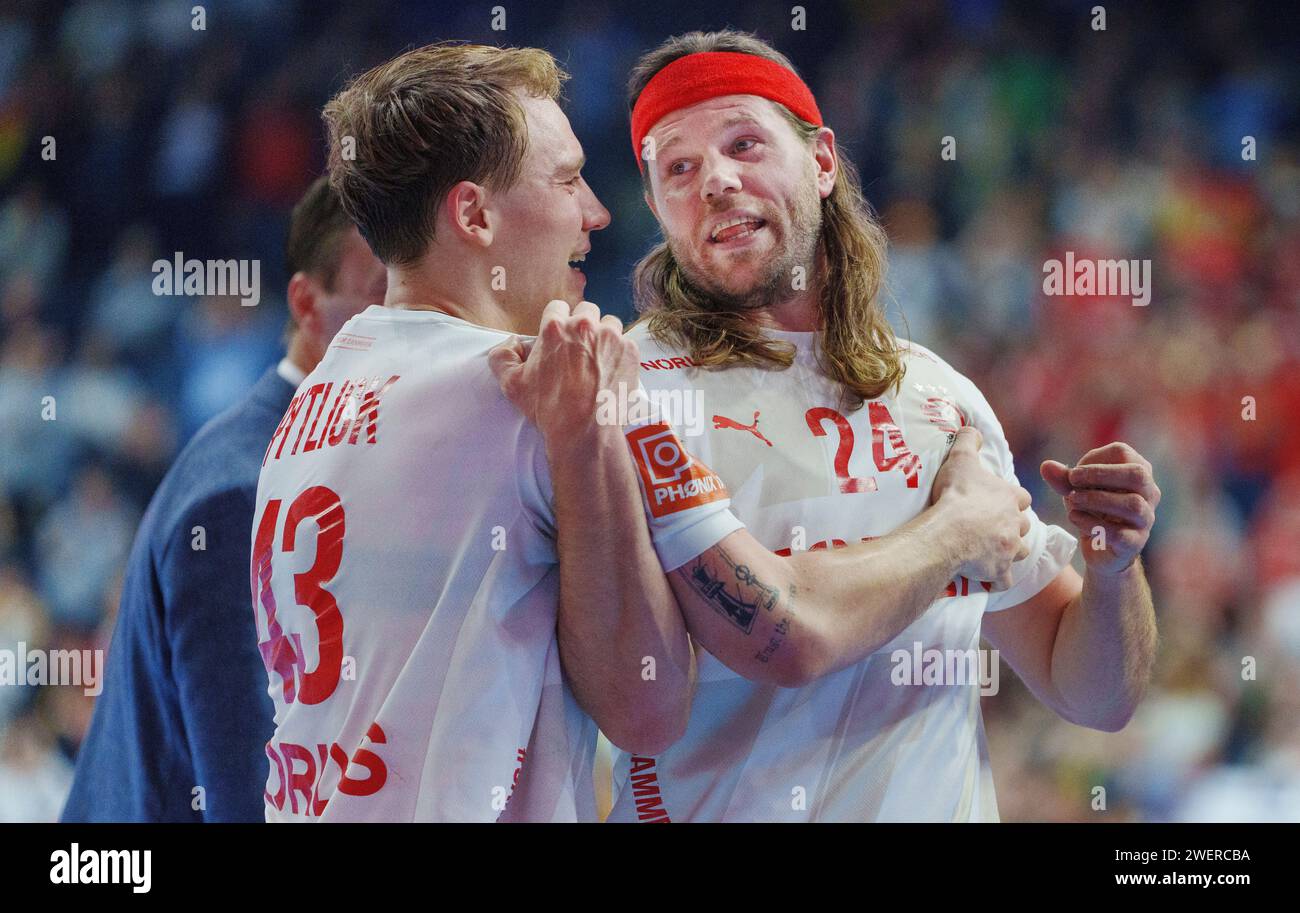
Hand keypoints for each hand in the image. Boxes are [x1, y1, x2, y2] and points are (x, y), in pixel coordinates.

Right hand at [488, 299, 639, 442]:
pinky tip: (611, 371)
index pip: (557, 307)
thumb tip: (510, 343)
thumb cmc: (549, 408)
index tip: (560, 337)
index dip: (558, 322)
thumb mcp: (512, 385)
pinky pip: (626, 343)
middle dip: (582, 325)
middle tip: (579, 349)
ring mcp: (611, 337)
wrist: (585, 430)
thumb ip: (502, 357)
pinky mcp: (630, 352)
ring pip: (609, 324)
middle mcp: (585, 326)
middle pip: (586, 311)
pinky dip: (620, 353)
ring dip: (604, 336)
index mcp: (555, 328)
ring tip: (598, 359)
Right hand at [931, 426, 1031, 589]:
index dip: (1012, 500)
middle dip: (1012, 527)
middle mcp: (1016, 524)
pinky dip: (996, 580)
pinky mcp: (999, 572)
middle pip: (1023, 526)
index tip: (999, 502)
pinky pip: (1003, 580)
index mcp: (1011, 497)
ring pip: (1019, 552)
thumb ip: (968, 440)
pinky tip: (985, 577)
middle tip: (991, 527)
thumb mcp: (961, 458)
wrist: (951, 531)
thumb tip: (972, 427)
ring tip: (991, 552)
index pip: (1022, 497)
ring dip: (1008, 552)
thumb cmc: (957, 494)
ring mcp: (1010, 550)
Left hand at [1041, 442, 1158, 576]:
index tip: (1074, 472)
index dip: (1095, 458)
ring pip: (1132, 504)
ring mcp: (1145, 519)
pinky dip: (1092, 523)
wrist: (1102, 549)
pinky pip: (1119, 532)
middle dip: (1100, 474)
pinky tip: (1074, 517)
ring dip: (1096, 499)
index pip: (1123, 453)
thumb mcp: (1076, 491)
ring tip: (1071, 500)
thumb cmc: (1093, 510)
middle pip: (1137, 475)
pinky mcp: (1135, 542)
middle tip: (1072, 480)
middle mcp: (1149, 494)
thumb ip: (1063, 478)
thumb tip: (1046, 466)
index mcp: (1137, 473)